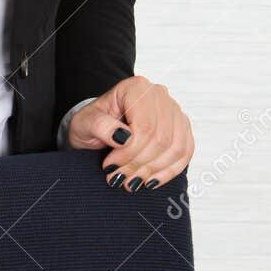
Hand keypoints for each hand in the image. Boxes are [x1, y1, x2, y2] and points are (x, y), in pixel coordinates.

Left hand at [65, 75, 193, 191]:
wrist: (98, 126)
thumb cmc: (92, 122)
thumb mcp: (85, 122)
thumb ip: (100, 126)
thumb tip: (123, 138)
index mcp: (137, 88)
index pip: (145, 127)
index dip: (129, 153)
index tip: (110, 166)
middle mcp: (159, 95)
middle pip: (162, 139)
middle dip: (139, 165)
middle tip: (118, 178)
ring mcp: (173, 111)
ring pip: (175, 148)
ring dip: (153, 171)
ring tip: (131, 182)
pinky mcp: (181, 127)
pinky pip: (185, 152)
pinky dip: (169, 171)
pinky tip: (151, 180)